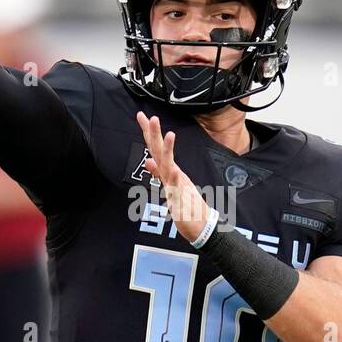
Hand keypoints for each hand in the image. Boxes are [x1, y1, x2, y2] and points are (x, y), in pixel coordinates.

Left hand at [135, 111, 209, 243]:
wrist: (200, 225)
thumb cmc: (185, 206)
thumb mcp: (168, 187)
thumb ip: (158, 173)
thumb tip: (148, 160)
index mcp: (169, 171)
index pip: (155, 149)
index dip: (148, 133)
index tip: (141, 116)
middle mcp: (173, 174)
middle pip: (160, 152)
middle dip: (155, 134)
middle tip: (150, 116)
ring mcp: (177, 185)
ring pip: (170, 165)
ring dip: (168, 150)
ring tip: (168, 134)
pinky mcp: (181, 199)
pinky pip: (177, 188)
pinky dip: (175, 178)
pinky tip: (174, 169)